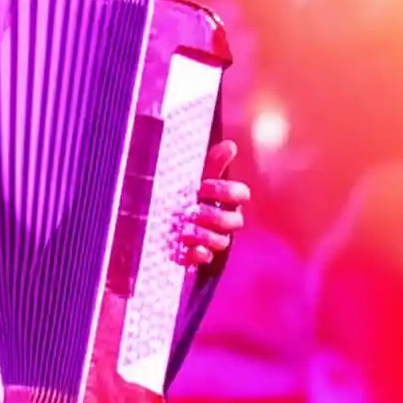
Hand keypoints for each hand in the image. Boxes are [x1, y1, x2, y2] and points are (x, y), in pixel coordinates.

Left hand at [178, 140, 248, 265]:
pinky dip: (194, 254)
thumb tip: (230, 144)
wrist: (162, 216)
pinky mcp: (200, 255)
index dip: (225, 190)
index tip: (203, 186)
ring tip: (184, 230)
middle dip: (214, 216)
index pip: (241, 194)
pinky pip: (205, 258)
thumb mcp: (196, 176)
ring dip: (203, 235)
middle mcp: (225, 219)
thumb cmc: (185, 192)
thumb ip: (213, 163)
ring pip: (222, 241)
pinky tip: (182, 248)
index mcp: (226, 198)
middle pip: (234, 221)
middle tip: (193, 212)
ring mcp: (214, 238)